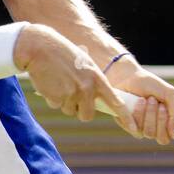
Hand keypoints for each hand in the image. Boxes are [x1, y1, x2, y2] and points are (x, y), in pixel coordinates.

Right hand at [14, 24, 139, 136]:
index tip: (133, 126)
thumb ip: (92, 80)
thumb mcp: (84, 62)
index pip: (114, 100)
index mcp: (97, 78)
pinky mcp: (56, 98)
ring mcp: (72, 94)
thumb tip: (95, 98)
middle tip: (72, 98)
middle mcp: (87, 88)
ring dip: (63, 102)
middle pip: (87, 115)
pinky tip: (49, 82)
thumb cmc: (62, 53)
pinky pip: (55, 105)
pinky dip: (51, 98)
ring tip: (58, 83)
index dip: (124, 115)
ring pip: (69, 110)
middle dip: (80, 111)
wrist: (40, 47)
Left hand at [106, 56, 173, 152]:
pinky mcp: (131, 127)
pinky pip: (137, 129)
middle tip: (160, 104)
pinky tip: (138, 102)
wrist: (128, 77)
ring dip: (150, 114)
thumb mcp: (170, 94)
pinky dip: (139, 113)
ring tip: (148, 99)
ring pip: (150, 133)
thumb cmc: (150, 85)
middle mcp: (161, 128)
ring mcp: (145, 129)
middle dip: (162, 120)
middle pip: (165, 139)